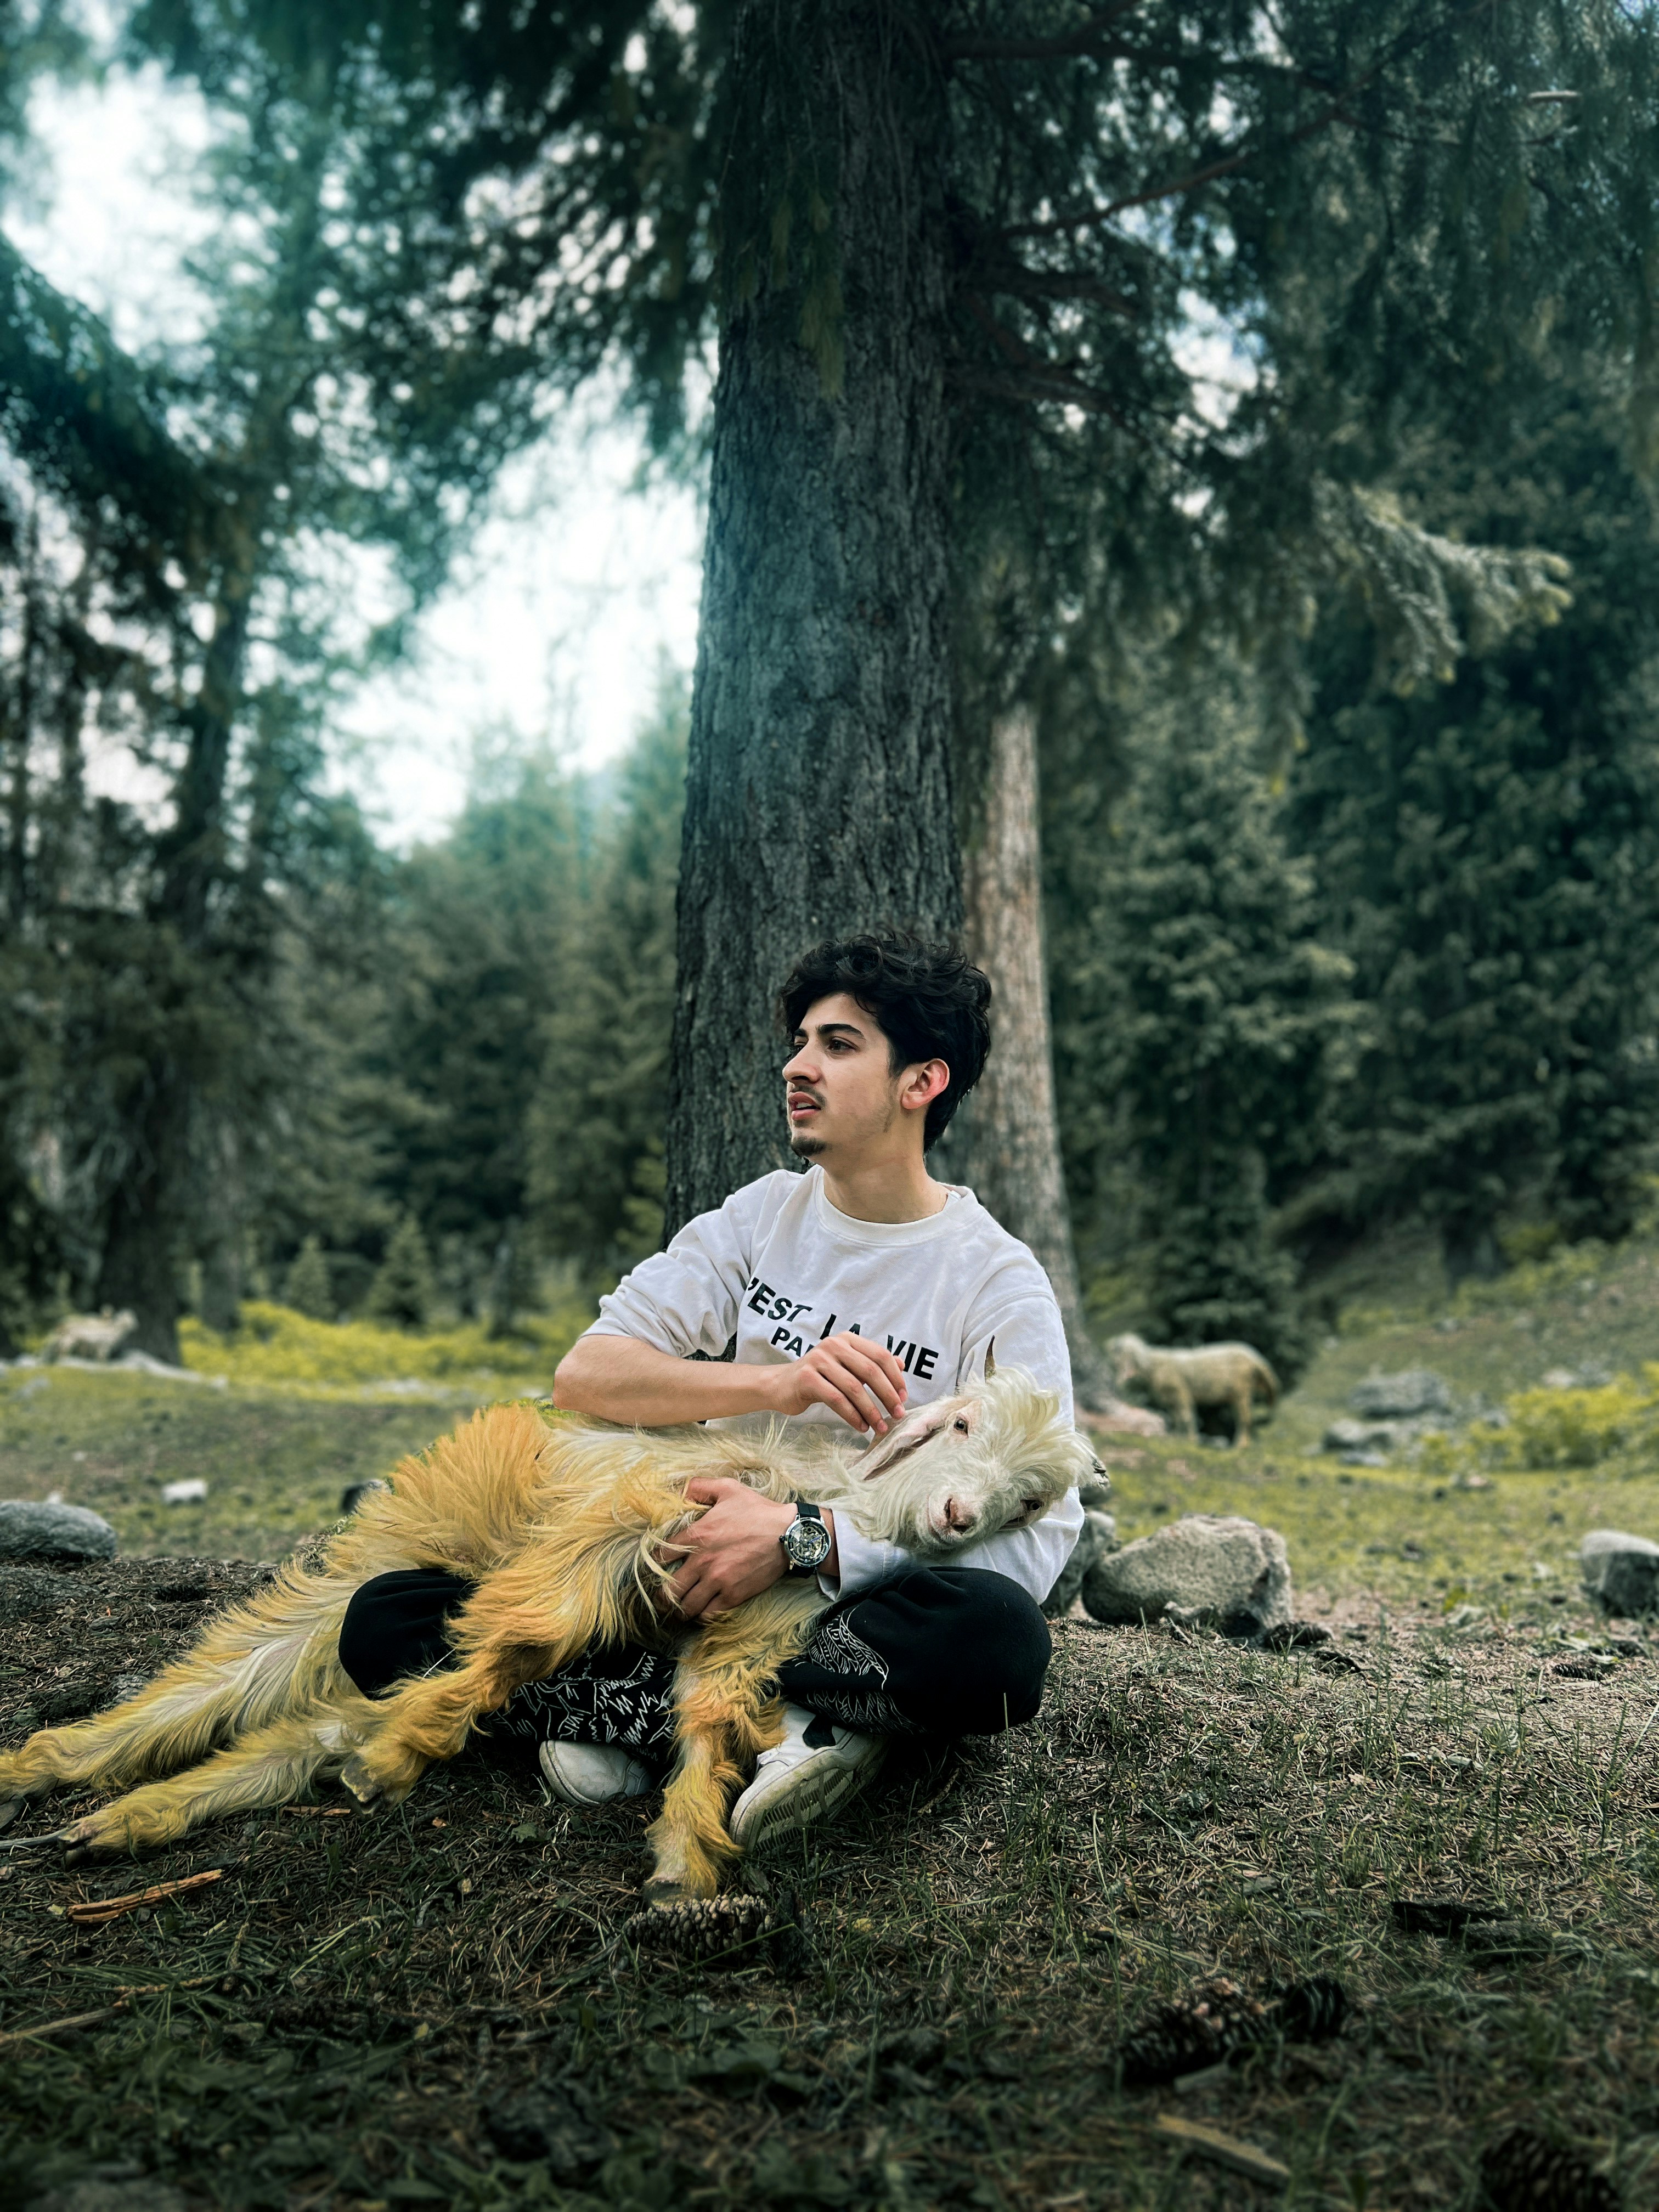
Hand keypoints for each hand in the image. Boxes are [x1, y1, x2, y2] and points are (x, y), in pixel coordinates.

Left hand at [661, 1479, 820, 1619]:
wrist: (789, 1533)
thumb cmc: (758, 1510)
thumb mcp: (727, 1488)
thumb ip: (699, 1486)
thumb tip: (679, 1491)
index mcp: (697, 1535)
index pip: (660, 1555)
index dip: (655, 1562)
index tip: (657, 1566)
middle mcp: (702, 1561)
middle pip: (669, 1589)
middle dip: (662, 1595)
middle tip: (662, 1597)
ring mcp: (718, 1581)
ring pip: (687, 1606)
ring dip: (680, 1610)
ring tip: (679, 1609)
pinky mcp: (733, 1596)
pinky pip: (708, 1615)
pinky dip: (701, 1616)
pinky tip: (701, 1612)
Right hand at [764, 1331, 907, 1434]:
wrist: (781, 1385)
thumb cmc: (819, 1378)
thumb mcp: (847, 1368)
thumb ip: (872, 1364)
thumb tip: (902, 1364)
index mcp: (847, 1339)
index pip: (880, 1355)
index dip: (895, 1377)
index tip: (904, 1398)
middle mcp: (834, 1345)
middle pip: (871, 1370)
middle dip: (888, 1395)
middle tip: (898, 1415)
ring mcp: (819, 1359)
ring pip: (854, 1388)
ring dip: (871, 1411)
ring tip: (880, 1427)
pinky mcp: (807, 1378)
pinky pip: (837, 1399)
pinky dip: (852, 1416)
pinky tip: (861, 1427)